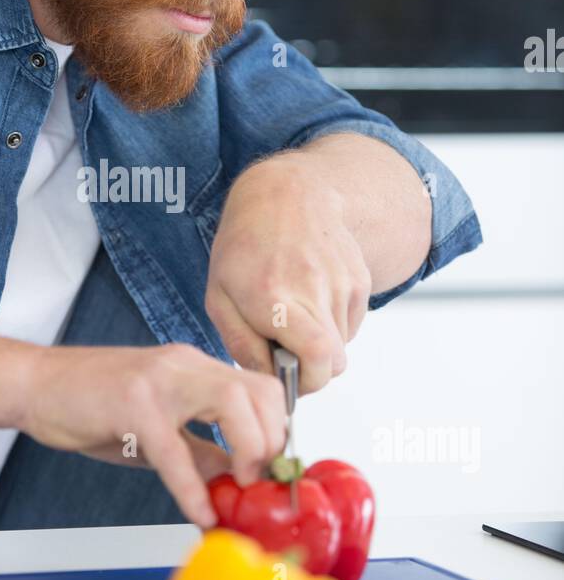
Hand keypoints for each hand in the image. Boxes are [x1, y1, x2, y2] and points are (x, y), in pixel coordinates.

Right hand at [18, 342, 286, 528]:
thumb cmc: (87, 403)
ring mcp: (159, 380)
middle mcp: (184, 366)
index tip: (269, 470)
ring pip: (233, 403)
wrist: (32, 384)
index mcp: (193, 368)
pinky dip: (192, 488)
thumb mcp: (155, 428)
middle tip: (258, 480)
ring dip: (249, 450)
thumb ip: (198, 449)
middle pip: (259, 391)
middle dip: (271, 440)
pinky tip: (198, 513)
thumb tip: (234, 480)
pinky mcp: (132, 404)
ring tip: (240, 486)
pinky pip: (176, 449)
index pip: (261, 388)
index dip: (276, 429)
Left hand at [204, 153, 372, 394]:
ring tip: (294, 315)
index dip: (307, 383)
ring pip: (342, 345)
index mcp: (273, 297)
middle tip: (288, 357)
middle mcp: (314, 289)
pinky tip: (310, 298)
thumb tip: (271, 378)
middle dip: (312, 372)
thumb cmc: (244, 248)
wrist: (287, 196)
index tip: (288, 382)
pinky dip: (332, 324)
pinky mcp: (360, 278)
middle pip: (335, 362)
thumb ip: (242, 345)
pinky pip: (351, 324)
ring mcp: (342, 282)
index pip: (317, 359)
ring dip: (320, 344)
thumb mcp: (220, 297)